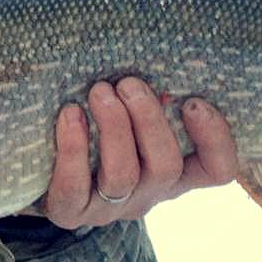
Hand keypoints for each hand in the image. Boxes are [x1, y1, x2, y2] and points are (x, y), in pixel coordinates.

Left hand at [35, 79, 237, 228]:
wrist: (45, 170)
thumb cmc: (100, 129)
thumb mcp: (133, 116)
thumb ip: (152, 95)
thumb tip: (154, 50)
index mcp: (176, 171)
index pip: (216, 169)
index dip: (215, 139)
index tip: (194, 102)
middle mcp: (148, 193)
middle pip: (165, 167)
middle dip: (149, 121)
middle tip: (129, 83)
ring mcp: (110, 207)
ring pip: (122, 176)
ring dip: (114, 128)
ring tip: (99, 91)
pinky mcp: (71, 211)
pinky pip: (73, 188)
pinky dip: (73, 149)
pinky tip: (70, 114)